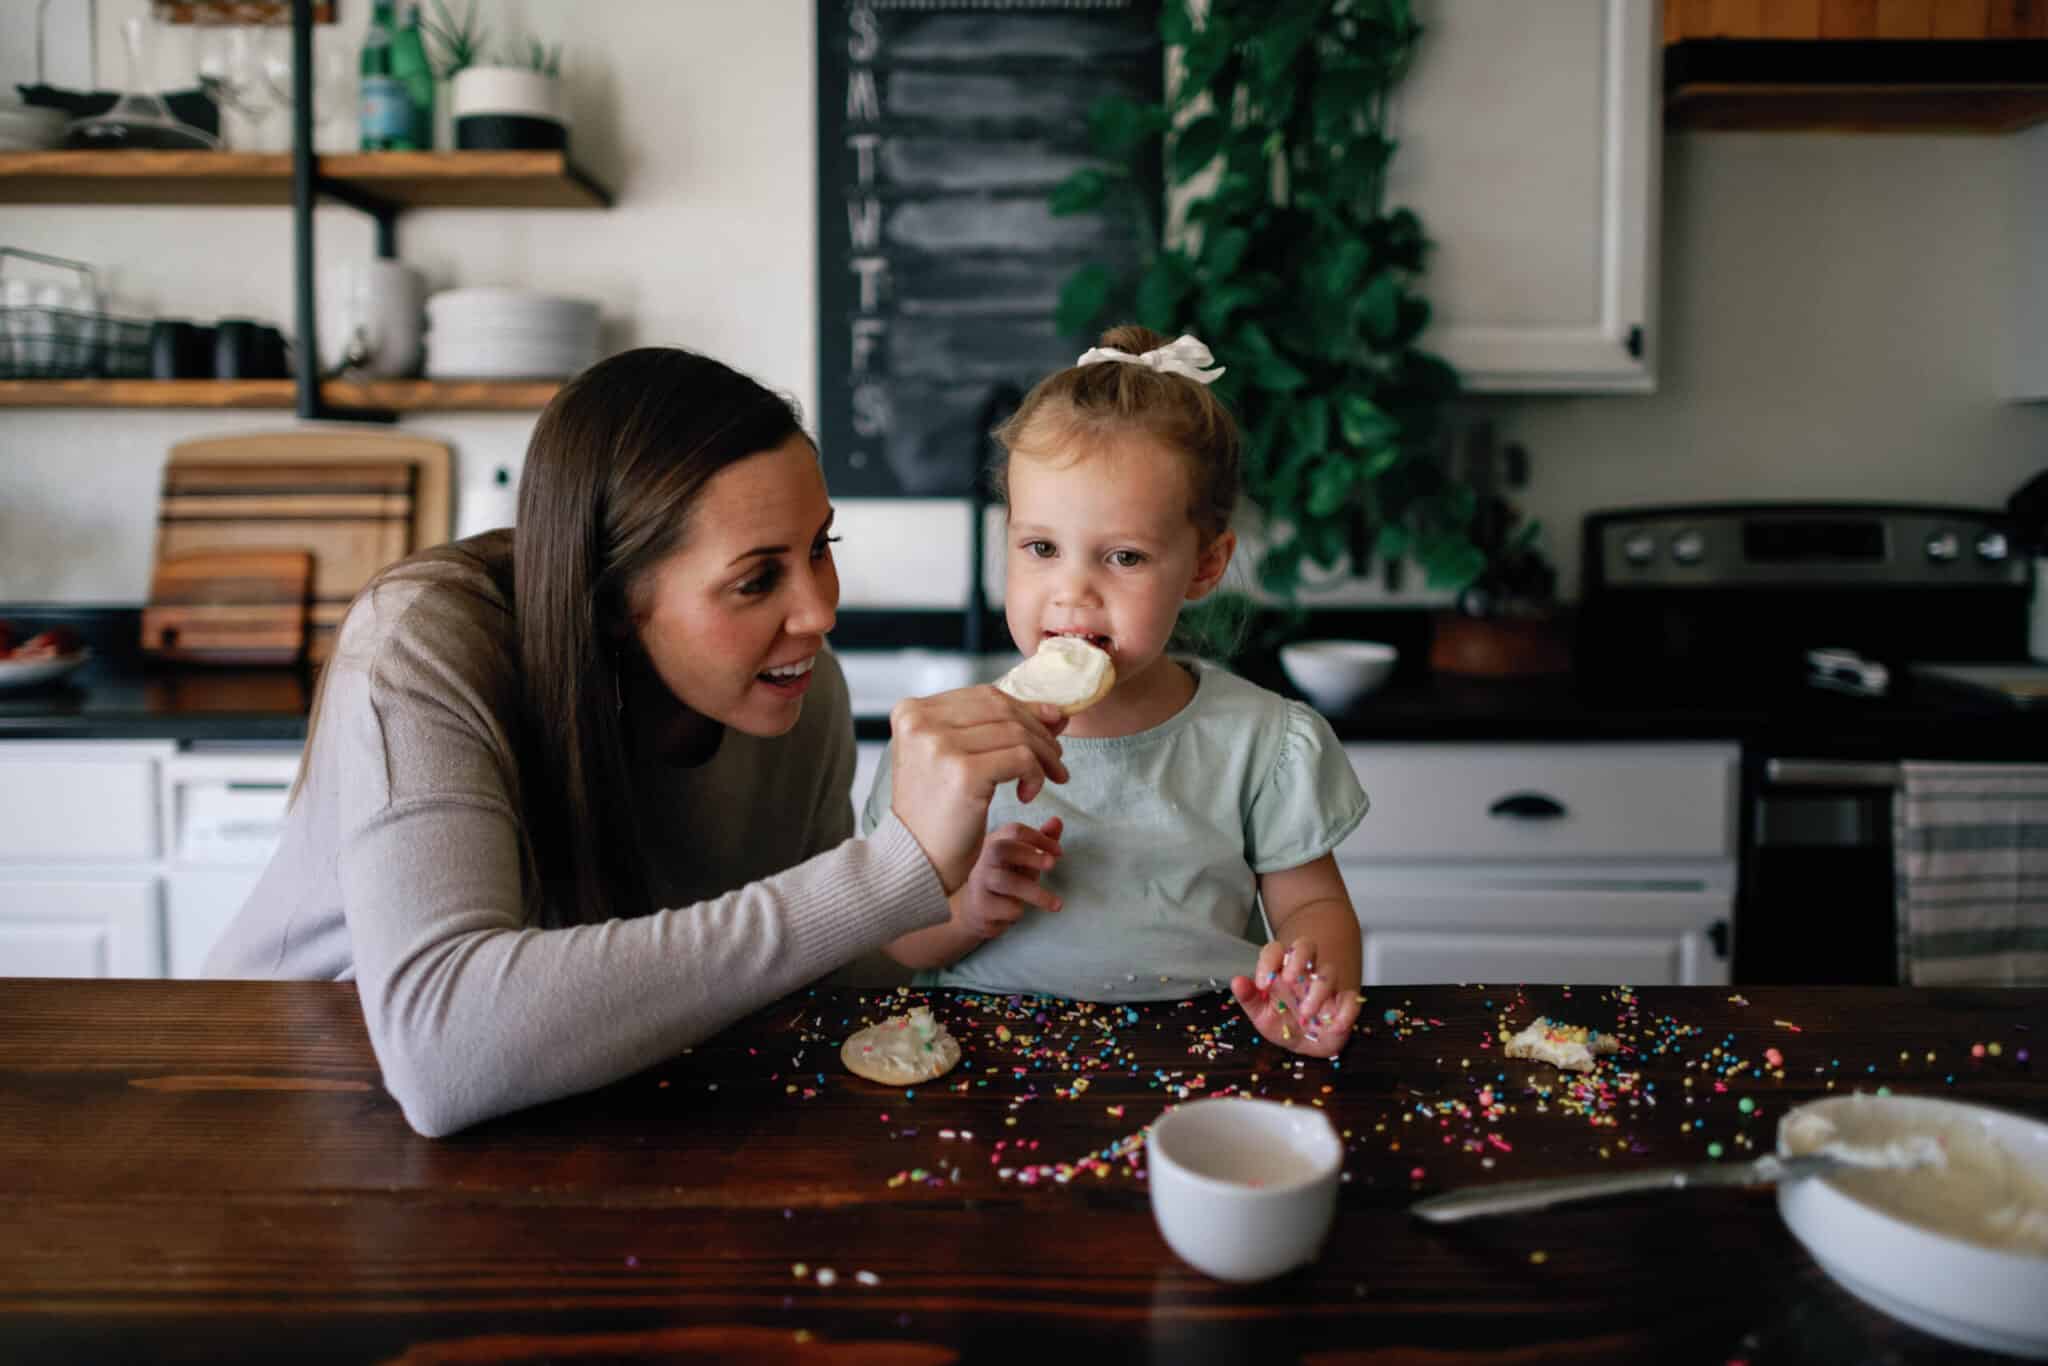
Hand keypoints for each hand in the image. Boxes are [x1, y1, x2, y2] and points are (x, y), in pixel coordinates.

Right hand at [889, 686, 1068, 893]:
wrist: (916, 860)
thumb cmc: (938, 811)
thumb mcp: (957, 759)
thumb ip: (997, 729)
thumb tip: (1056, 713)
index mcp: (912, 712)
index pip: (985, 697)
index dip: (1025, 710)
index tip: (1051, 727)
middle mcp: (921, 722)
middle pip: (1003, 711)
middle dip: (1040, 732)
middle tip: (1057, 758)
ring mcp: (940, 745)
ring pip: (1017, 733)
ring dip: (1045, 756)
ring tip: (1052, 777)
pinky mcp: (964, 772)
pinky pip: (1022, 759)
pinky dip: (1036, 775)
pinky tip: (1028, 795)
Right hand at [952, 816, 1063, 941]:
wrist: (975, 911)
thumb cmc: (1005, 880)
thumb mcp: (1024, 860)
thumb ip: (1041, 841)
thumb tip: (1057, 821)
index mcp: (996, 843)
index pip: (1014, 831)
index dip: (1039, 838)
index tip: (1059, 852)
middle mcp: (984, 859)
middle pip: (1001, 849)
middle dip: (1029, 855)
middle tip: (1053, 865)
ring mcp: (979, 882)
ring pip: (1004, 882)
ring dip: (1035, 893)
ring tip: (1058, 905)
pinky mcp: (980, 905)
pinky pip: (1004, 907)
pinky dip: (1017, 911)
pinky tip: (1019, 913)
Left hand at [1229, 939, 1359, 1057]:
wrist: (1307, 1043)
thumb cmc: (1282, 1022)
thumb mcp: (1261, 1014)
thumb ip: (1249, 998)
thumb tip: (1237, 981)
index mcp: (1281, 971)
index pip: (1275, 950)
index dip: (1269, 960)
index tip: (1262, 983)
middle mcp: (1305, 973)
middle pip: (1306, 946)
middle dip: (1298, 958)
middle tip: (1288, 980)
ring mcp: (1326, 986)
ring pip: (1328, 972)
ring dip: (1317, 991)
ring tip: (1305, 1013)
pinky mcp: (1344, 1003)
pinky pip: (1352, 998)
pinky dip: (1346, 1011)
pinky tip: (1334, 1025)